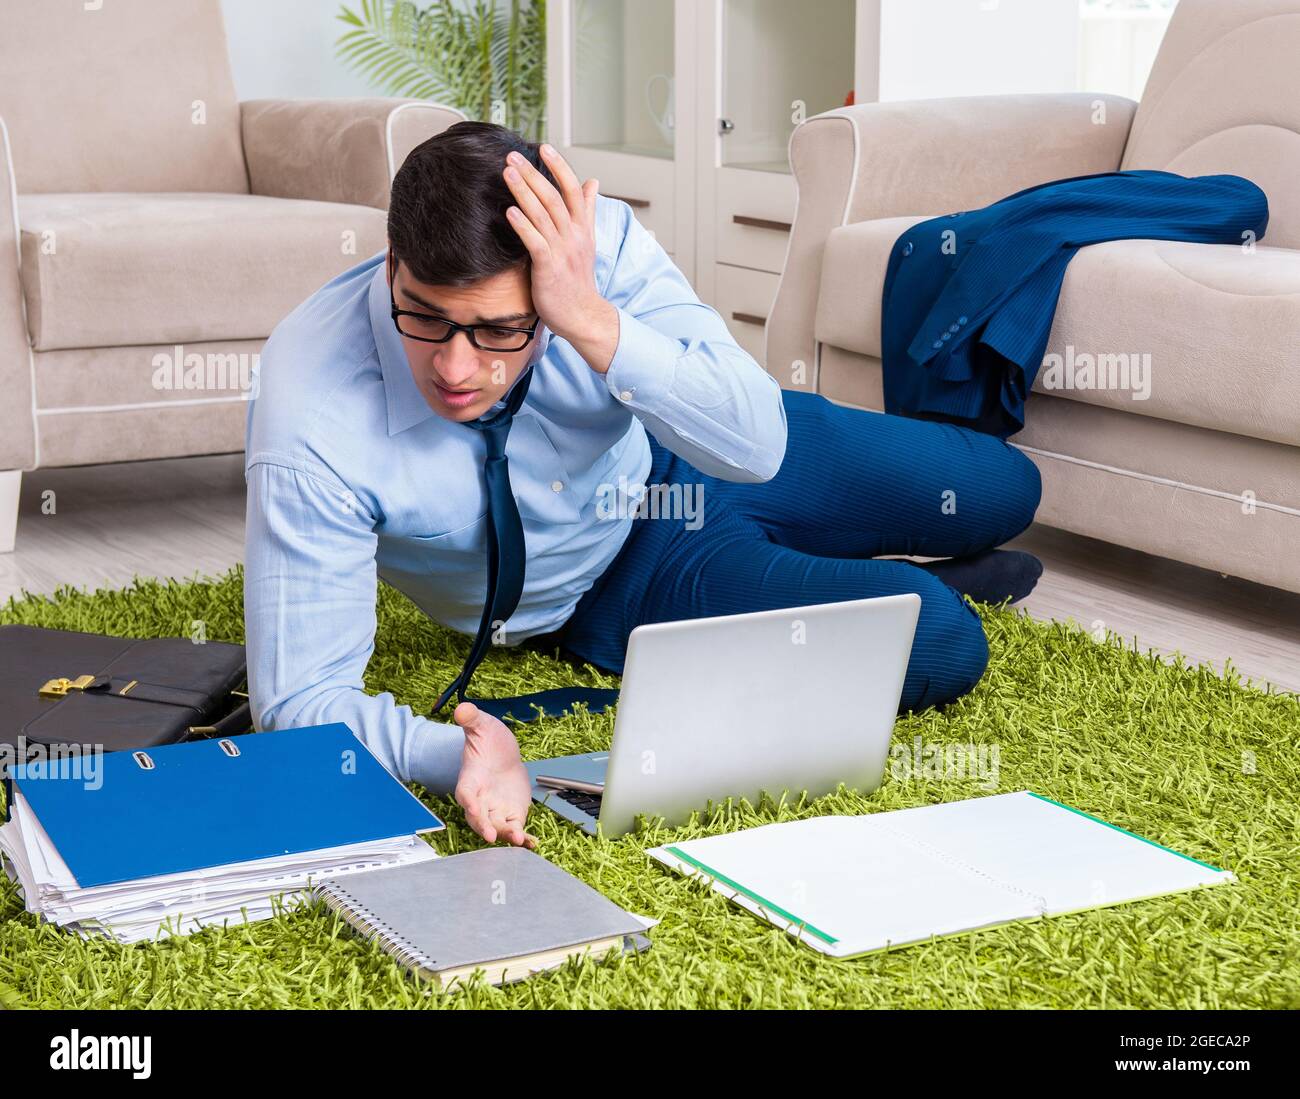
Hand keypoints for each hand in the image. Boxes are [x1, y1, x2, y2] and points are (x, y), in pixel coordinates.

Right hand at [453, 701, 538, 848]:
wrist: (502, 753)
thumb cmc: (487, 740)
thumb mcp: (480, 725)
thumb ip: (471, 718)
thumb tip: (462, 709)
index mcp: (470, 779)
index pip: (465, 793)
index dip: (468, 802)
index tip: (472, 808)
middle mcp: (481, 799)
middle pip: (478, 817)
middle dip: (483, 827)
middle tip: (490, 835)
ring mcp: (496, 809)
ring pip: (497, 827)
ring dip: (505, 835)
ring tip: (517, 839)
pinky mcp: (512, 813)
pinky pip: (514, 828)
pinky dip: (521, 837)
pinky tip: (530, 843)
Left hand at [503, 144, 619, 372]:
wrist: (583, 315)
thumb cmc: (578, 280)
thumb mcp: (586, 241)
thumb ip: (586, 211)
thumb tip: (592, 182)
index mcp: (582, 228)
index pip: (573, 190)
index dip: (559, 167)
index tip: (544, 148)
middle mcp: (574, 236)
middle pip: (554, 197)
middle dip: (533, 174)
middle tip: (513, 155)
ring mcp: (563, 251)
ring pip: (543, 214)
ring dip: (524, 191)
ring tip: (507, 172)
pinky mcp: (549, 268)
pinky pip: (536, 242)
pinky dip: (523, 225)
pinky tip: (510, 211)